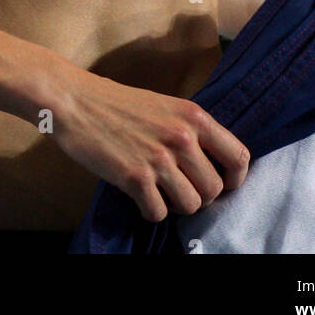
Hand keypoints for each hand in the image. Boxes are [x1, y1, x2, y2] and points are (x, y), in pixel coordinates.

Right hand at [51, 66, 249, 222]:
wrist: (75, 101)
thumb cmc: (117, 103)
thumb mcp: (164, 106)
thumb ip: (190, 130)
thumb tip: (212, 163)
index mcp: (193, 116)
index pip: (238, 156)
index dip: (235, 179)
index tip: (223, 185)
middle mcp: (182, 137)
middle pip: (214, 189)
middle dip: (198, 195)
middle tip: (178, 188)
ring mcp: (159, 158)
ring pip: (190, 205)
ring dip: (175, 205)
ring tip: (158, 191)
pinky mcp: (135, 177)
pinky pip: (159, 213)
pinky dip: (150, 210)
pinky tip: (139, 196)